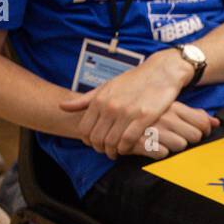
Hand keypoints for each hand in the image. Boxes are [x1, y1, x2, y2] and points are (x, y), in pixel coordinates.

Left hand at [59, 50, 192, 158]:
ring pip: (112, 142)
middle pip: (97, 138)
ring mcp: (127, 112)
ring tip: (117, 152)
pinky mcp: (144, 117)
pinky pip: (129, 140)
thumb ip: (85, 99)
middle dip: (100, 149)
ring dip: (113, 151)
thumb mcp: (107, 86)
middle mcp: (110, 106)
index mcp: (100, 99)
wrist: (161, 71)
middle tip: (107, 151)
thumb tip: (62, 106)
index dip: (88, 141)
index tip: (95, 144)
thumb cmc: (135, 80)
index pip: (84, 129)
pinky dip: (127, 148)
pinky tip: (129, 147)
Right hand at [134, 102, 219, 158]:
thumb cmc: (147, 111)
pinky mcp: (141, 142)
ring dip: (174, 147)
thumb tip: (216, 122)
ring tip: (164, 141)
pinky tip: (153, 146)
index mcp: (174, 107)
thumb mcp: (171, 107)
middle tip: (178, 137)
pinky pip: (162, 154)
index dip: (204, 131)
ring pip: (181, 146)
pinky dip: (159, 153)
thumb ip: (194, 114)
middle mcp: (166, 117)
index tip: (199, 132)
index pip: (202, 122)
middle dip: (189, 139)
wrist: (113, 113)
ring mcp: (154, 129)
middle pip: (195, 136)